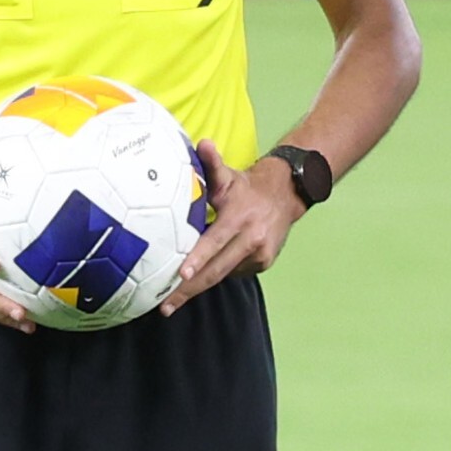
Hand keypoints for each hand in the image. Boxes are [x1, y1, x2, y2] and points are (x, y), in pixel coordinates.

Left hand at [162, 143, 301, 316]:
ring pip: (223, 274)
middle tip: (165, 307)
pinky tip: (201, 276)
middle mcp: (252, 239)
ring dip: (199, 286)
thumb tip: (202, 144)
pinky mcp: (264, 263)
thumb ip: (212, 164)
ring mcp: (260, 254)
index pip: (214, 242)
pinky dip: (217, 274)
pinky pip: (233, 272)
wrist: (285, 195)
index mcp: (239, 218)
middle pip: (216, 271)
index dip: (198, 259)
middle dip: (189, 291)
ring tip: (173, 299)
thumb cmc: (246, 188)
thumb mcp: (228, 176)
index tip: (181, 275)